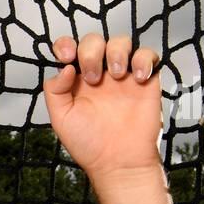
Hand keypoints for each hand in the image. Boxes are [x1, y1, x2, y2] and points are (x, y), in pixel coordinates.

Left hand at [42, 33, 162, 179]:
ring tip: (117, 76)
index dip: (65, 44)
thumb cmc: (89, 145)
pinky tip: (137, 78)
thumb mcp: (61, 119)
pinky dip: (143, 59)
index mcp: (77, 81)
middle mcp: (99, 74)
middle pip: (94, 41)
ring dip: (116, 51)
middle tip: (93, 79)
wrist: (119, 162)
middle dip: (91, 52)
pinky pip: (148, 55)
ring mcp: (123, 76)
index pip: (69, 50)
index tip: (66, 56)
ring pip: (121, 42)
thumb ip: (55, 90)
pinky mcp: (146, 81)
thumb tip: (66, 67)